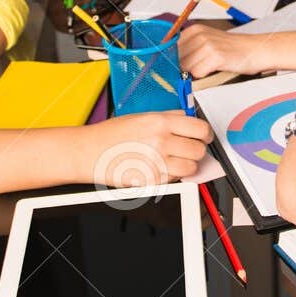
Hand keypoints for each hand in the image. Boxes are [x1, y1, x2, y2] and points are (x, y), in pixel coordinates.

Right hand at [86, 111, 213, 183]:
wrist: (90, 152)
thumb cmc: (112, 134)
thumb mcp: (142, 116)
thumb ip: (169, 116)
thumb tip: (189, 116)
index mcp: (160, 122)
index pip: (200, 129)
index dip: (206, 134)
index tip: (204, 137)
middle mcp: (161, 142)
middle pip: (198, 150)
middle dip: (196, 150)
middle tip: (188, 149)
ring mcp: (156, 162)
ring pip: (191, 168)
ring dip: (186, 166)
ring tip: (174, 160)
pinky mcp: (151, 180)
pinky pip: (174, 180)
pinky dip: (171, 176)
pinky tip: (159, 167)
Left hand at [177, 24, 263, 77]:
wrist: (256, 50)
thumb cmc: (234, 49)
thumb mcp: (208, 42)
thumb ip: (190, 49)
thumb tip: (171, 64)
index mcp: (195, 30)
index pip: (170, 49)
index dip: (174, 62)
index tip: (179, 67)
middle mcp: (199, 35)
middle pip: (177, 60)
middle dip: (185, 69)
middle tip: (201, 68)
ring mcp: (207, 45)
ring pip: (187, 69)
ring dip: (197, 73)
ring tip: (211, 67)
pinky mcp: (215, 56)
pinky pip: (198, 73)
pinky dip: (205, 76)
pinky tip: (216, 69)